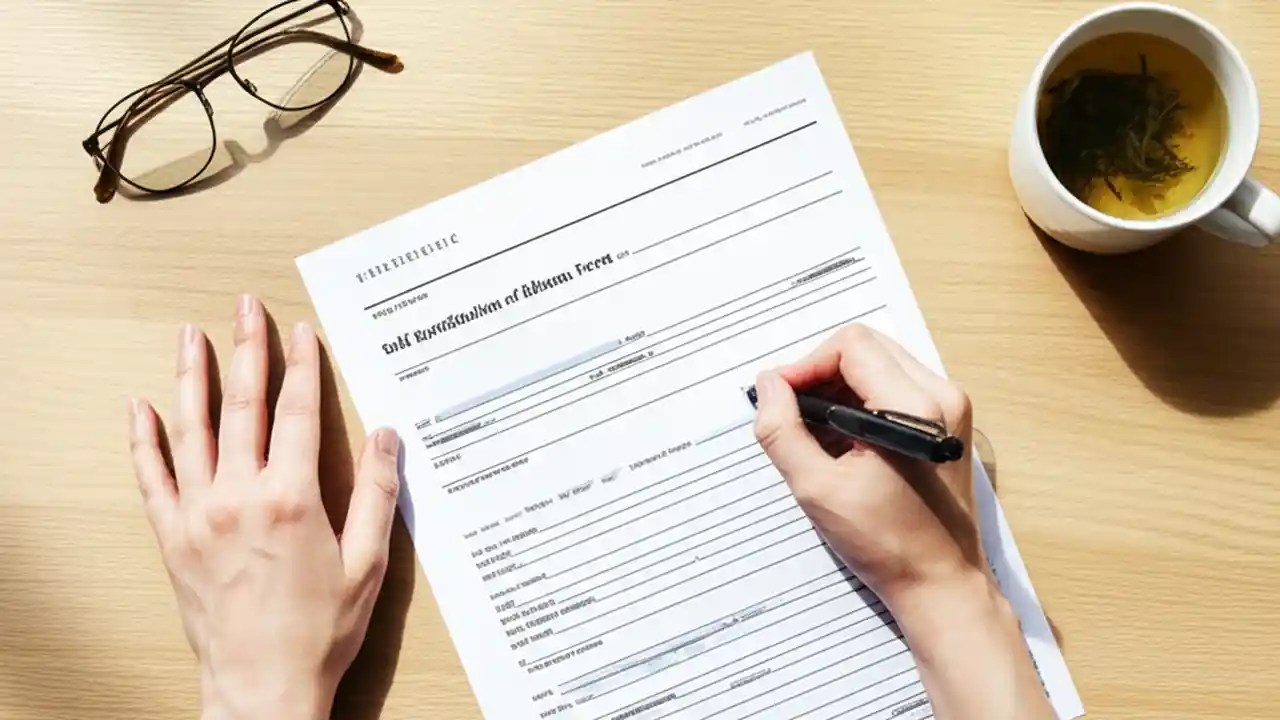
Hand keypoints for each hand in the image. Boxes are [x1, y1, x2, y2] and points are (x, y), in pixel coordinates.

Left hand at [126, 295, 401, 719]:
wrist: (262, 690)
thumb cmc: (320, 632)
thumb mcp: (367, 563)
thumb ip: (375, 492)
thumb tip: (386, 435)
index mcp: (291, 498)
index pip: (295, 412)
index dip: (302, 366)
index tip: (301, 330)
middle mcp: (239, 496)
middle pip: (242, 406)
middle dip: (246, 351)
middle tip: (244, 308)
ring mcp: (199, 516)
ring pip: (191, 430)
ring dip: (192, 378)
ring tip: (191, 337)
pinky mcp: (173, 539)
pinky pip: (152, 479)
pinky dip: (144, 441)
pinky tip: (140, 409)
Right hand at [753, 324, 1052, 719]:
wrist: (941, 584)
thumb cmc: (885, 543)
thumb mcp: (817, 488)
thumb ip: (783, 430)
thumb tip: (768, 385)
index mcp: (914, 407)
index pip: (850, 346)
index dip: (806, 365)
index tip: (779, 398)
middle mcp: (941, 396)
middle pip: (867, 349)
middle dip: (821, 374)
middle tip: (791, 412)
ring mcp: (949, 409)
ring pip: (880, 365)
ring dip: (839, 388)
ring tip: (812, 432)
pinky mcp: (947, 425)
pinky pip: (896, 389)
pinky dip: (861, 403)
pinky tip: (840, 442)